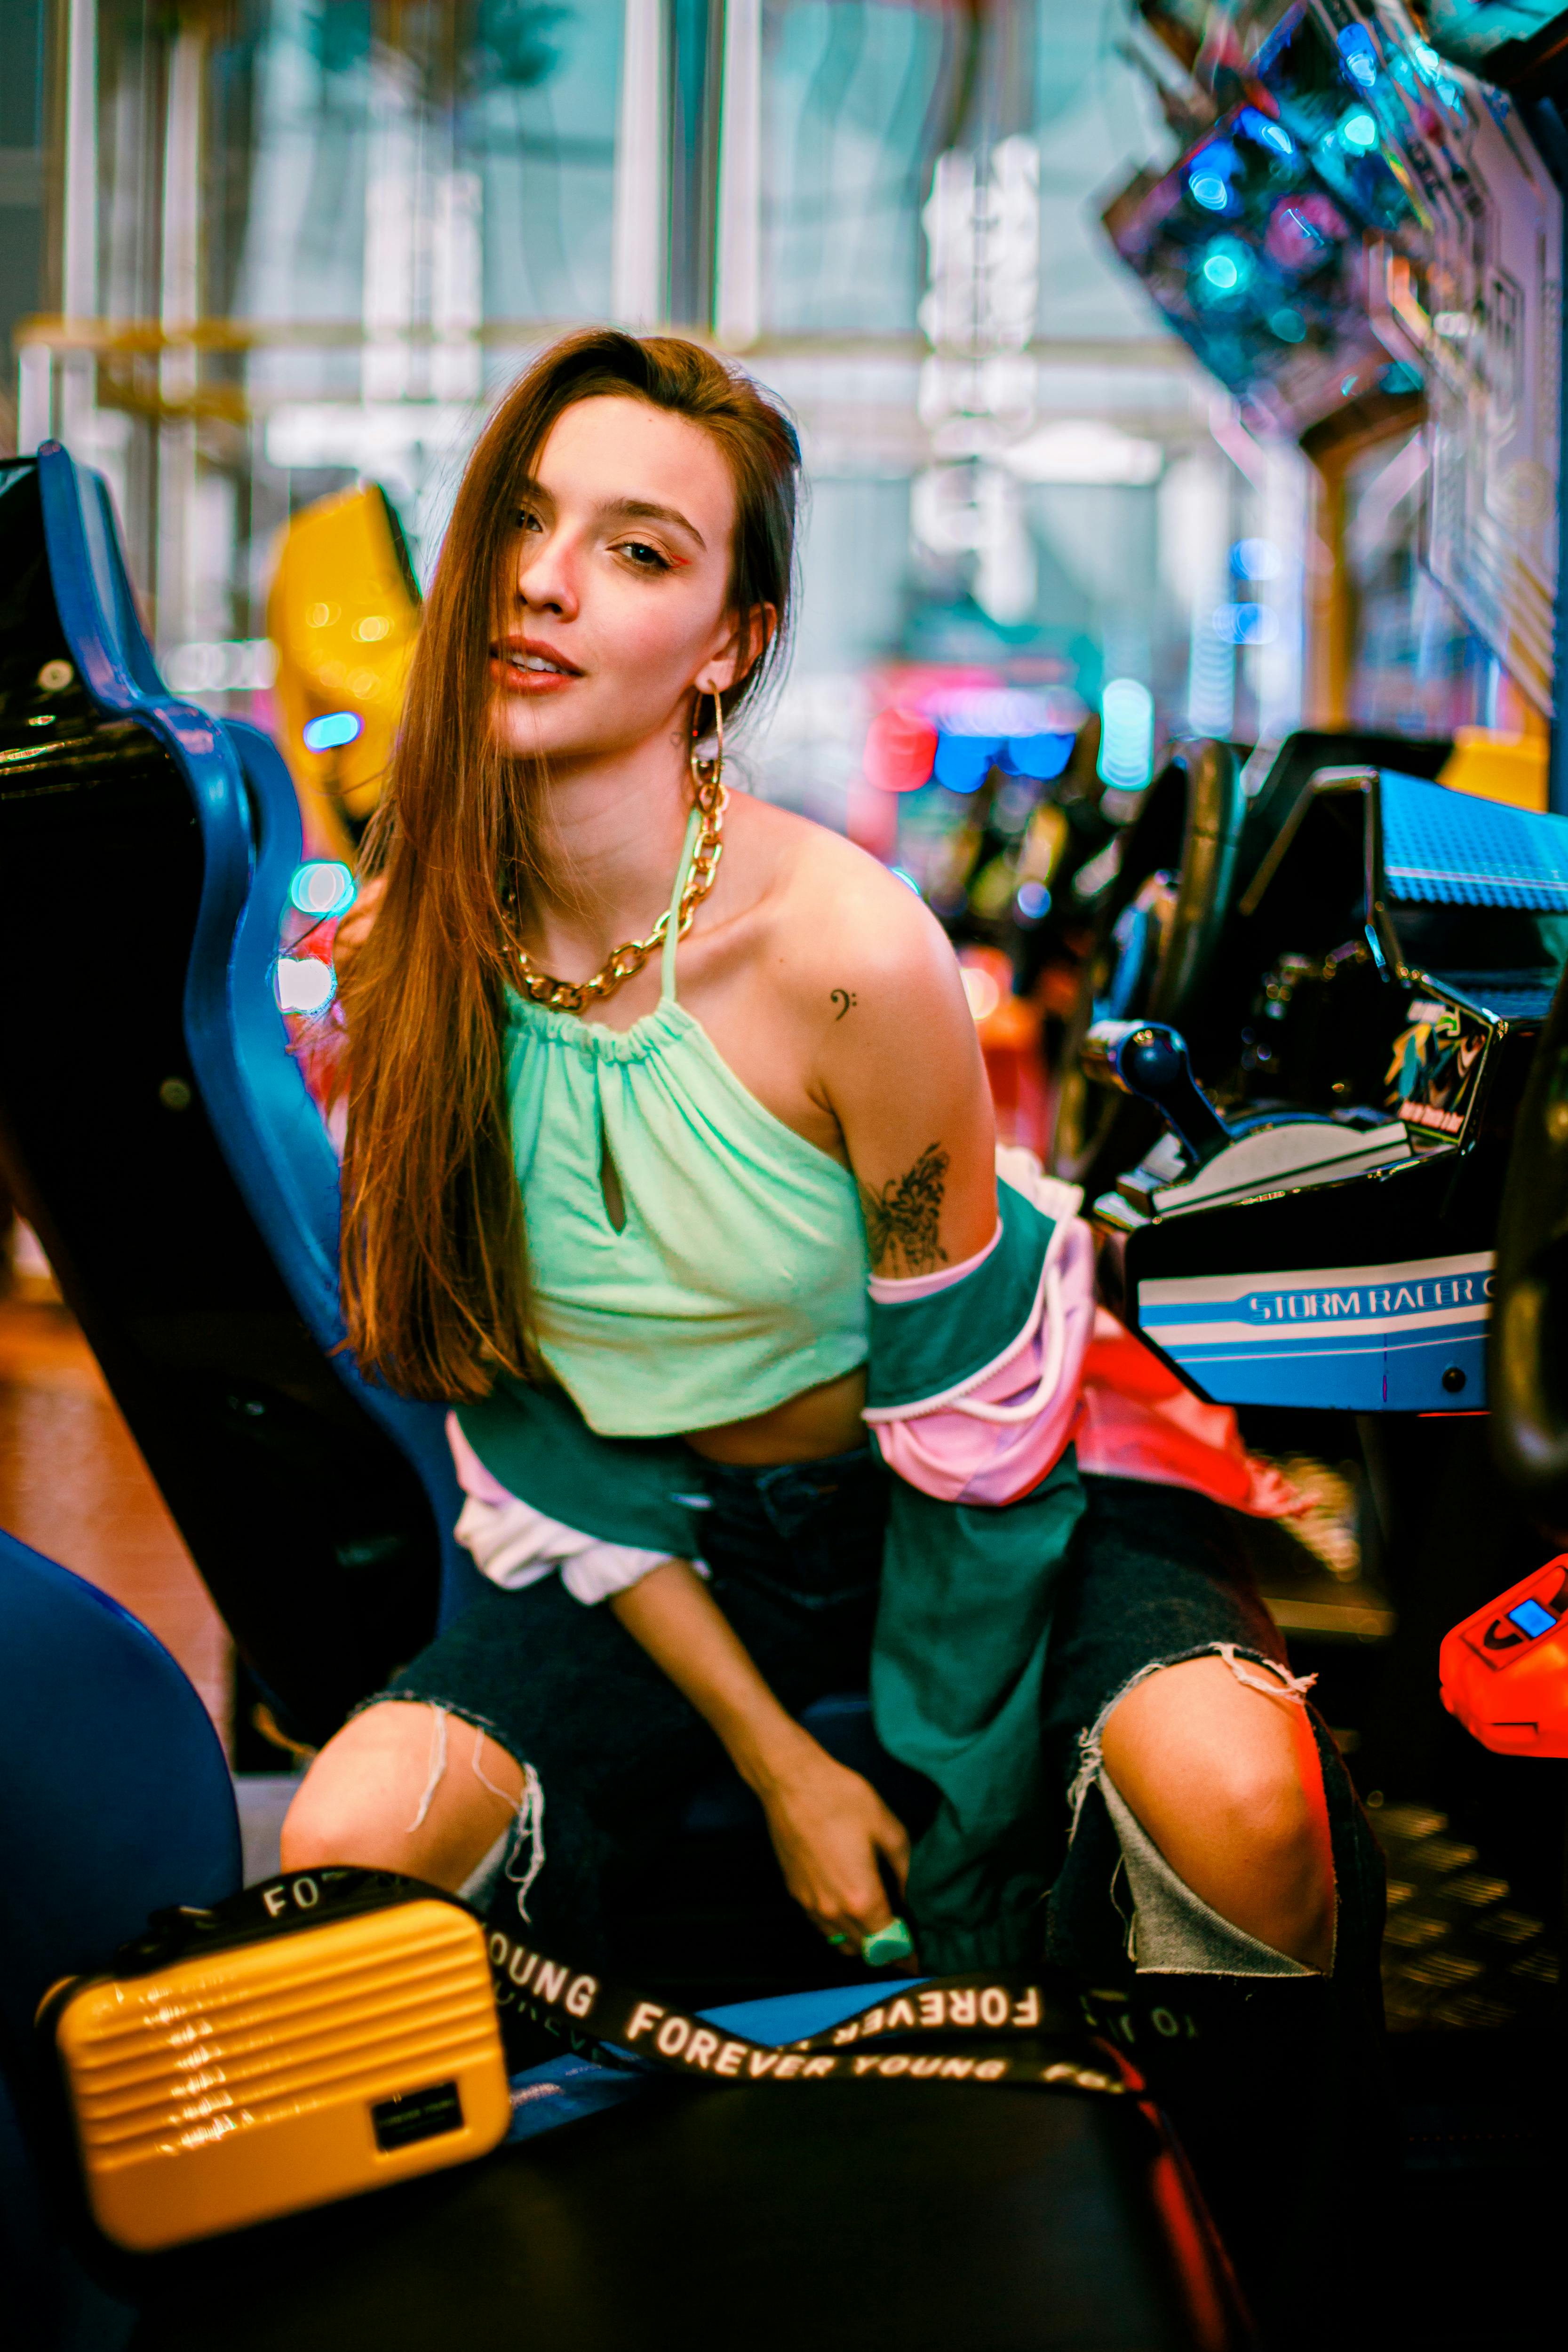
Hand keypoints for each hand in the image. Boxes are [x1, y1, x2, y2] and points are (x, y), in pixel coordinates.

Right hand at [755, 1734, 910, 1954]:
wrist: (791, 1782)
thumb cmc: (843, 1799)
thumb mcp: (888, 1828)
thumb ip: (905, 1869)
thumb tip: (912, 1897)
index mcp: (861, 1898)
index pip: (889, 1944)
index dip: (907, 1955)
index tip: (918, 1961)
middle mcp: (833, 1912)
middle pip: (866, 1950)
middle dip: (887, 1951)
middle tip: (905, 1940)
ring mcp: (810, 1905)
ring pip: (841, 1944)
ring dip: (863, 1944)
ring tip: (880, 1928)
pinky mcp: (795, 1894)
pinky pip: (823, 1928)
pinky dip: (841, 1931)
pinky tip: (851, 1910)